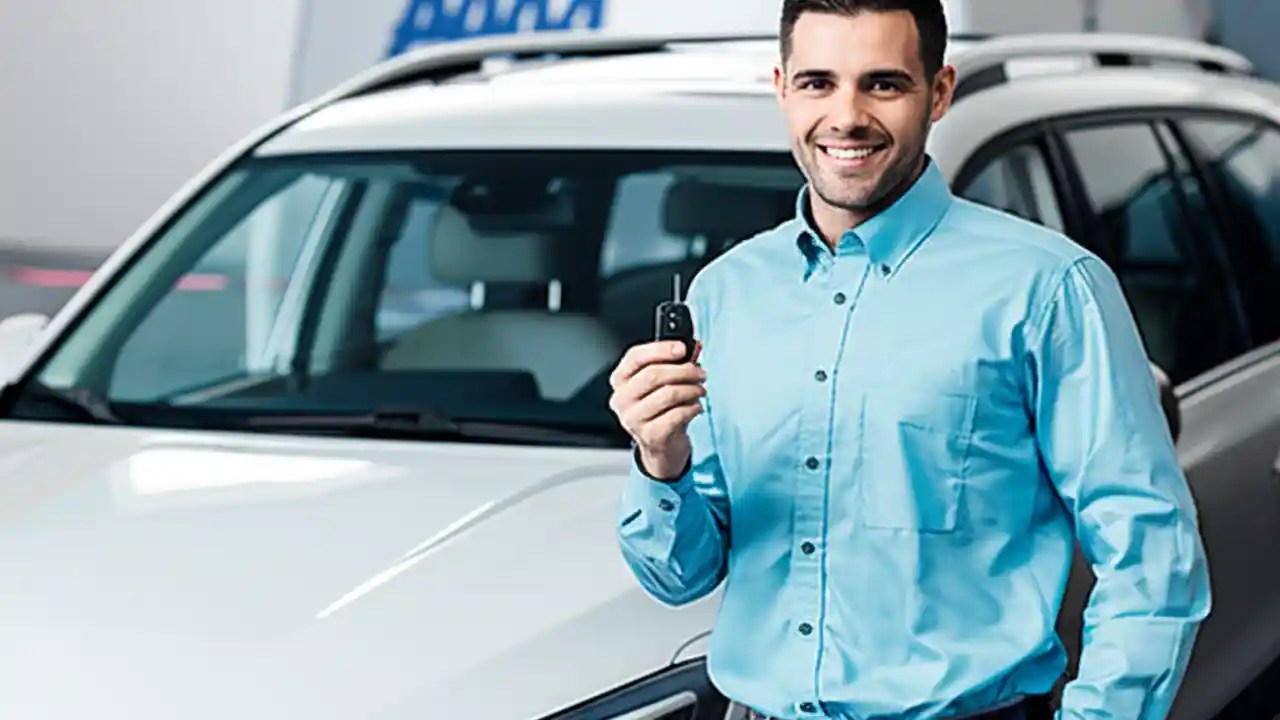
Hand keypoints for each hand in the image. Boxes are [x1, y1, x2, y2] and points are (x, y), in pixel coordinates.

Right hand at [608, 340, 705, 479]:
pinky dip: (693, 407)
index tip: (682, 348)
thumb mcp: (659, 385)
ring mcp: (633, 419)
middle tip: (700, 373)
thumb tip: (692, 349)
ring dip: (692, 389)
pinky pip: (677, 414)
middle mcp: (621, 399)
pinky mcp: (650, 435)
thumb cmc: (660, 409)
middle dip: (684, 370)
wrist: (661, 446)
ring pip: (668, 394)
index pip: (635, 357)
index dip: (660, 349)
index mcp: (620, 380)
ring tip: (700, 390)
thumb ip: (670, 365)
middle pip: (654, 375)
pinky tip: (696, 407)